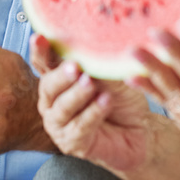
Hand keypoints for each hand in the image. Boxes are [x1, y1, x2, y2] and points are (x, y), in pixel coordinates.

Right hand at [33, 35, 179, 179]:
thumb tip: (89, 36)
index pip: (43, 62)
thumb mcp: (110, 73)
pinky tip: (105, 102)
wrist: (141, 128)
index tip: (38, 37)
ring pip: (61, 108)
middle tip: (74, 66)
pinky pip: (79, 127)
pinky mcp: (72, 143)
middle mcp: (53, 101)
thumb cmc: (122, 97)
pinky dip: (92, 113)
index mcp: (58, 78)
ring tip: (91, 84)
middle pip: (48, 86)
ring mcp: (60, 123)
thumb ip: (94, 59)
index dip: (39, 50)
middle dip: (61, 76)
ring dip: (77, 94)